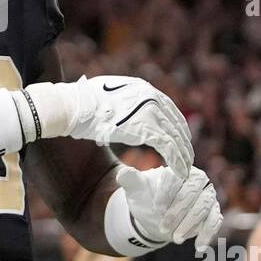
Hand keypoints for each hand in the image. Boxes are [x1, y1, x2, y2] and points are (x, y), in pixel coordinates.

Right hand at [62, 76, 192, 173]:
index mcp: (143, 89)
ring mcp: (149, 113)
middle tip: (186, 157)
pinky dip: (176, 161)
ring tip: (185, 169)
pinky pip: (168, 148)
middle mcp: (151, 98)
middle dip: (183, 142)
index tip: (179, 139)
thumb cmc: (80, 102)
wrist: (74, 106)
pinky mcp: (146, 129)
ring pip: (176, 137)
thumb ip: (117, 101)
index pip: (168, 108)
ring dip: (183, 155)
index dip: (176, 125)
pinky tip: (179, 171)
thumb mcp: (104, 94)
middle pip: (176, 123)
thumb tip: (114, 109)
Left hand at [115, 162, 221, 250]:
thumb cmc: (146, 197)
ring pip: (204, 207)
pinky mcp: (213, 212)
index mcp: (179, 168)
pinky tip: (199, 246)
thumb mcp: (135, 189)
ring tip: (176, 239)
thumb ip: (130, 180)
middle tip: (163, 227)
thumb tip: (122, 173)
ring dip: (190, 224)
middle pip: (193, 192)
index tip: (155, 208)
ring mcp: (207, 196)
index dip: (166, 192)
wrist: (155, 215)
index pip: (176, 177)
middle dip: (178, 211)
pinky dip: (207, 233)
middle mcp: (197, 179)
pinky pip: (215, 221)